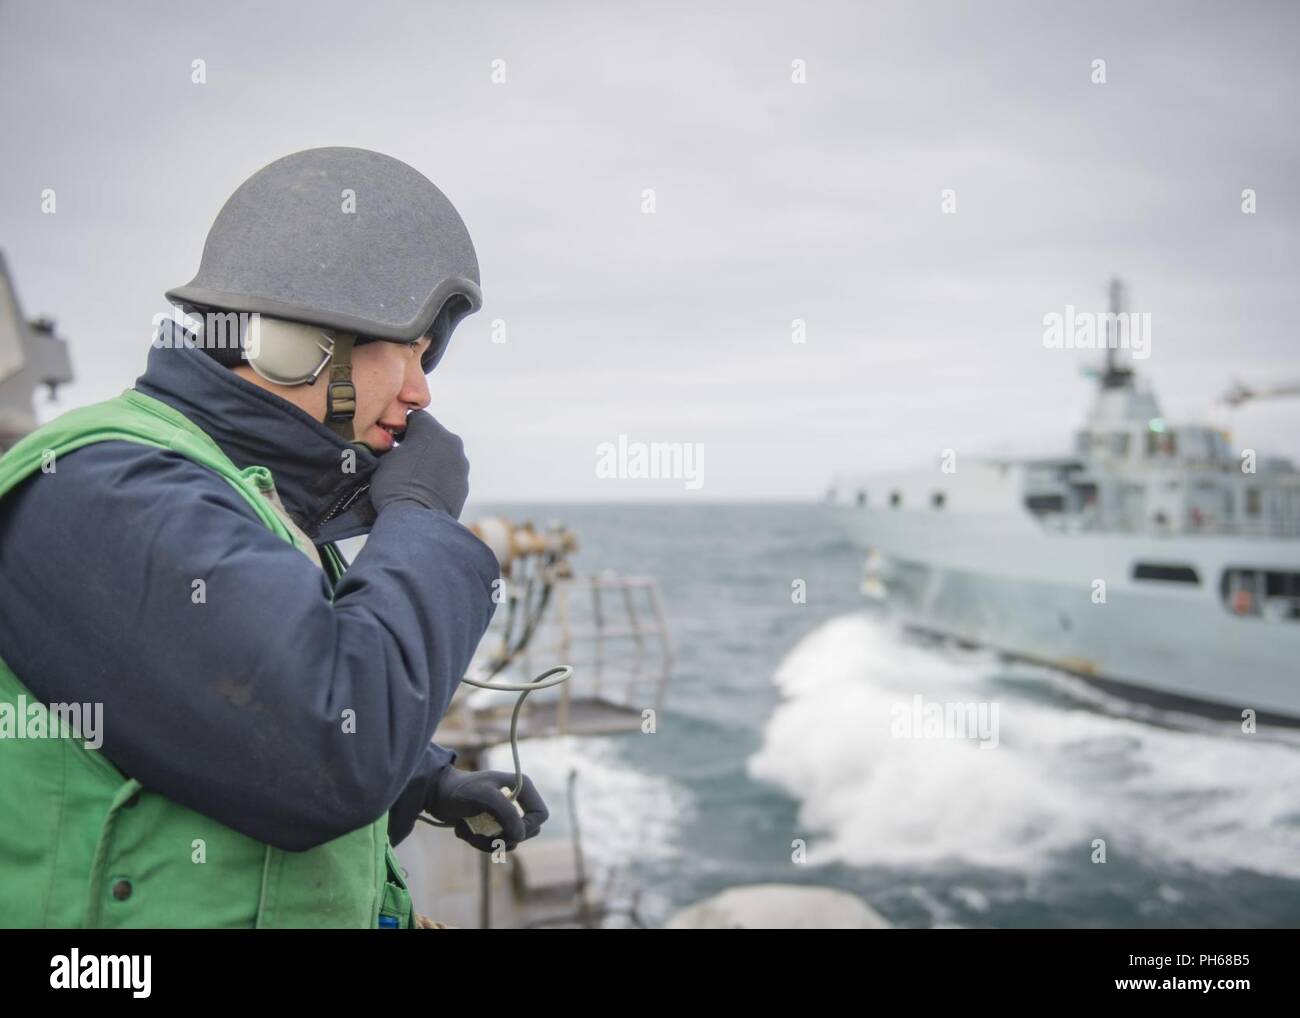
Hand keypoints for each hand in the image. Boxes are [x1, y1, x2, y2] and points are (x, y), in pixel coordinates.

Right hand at [368, 410, 469, 518]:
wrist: (415, 520)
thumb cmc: (395, 486)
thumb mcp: (384, 459)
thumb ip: (395, 447)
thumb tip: (396, 450)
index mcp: (431, 430)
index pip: (417, 419)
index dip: (404, 430)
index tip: (394, 443)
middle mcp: (451, 442)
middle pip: (434, 437)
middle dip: (420, 446)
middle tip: (403, 462)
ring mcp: (461, 465)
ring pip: (444, 456)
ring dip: (432, 463)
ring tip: (415, 480)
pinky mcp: (464, 485)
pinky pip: (449, 476)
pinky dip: (439, 480)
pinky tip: (425, 492)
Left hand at [424, 766, 547, 852]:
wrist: (436, 794)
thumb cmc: (460, 790)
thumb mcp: (483, 796)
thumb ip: (506, 813)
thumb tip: (520, 836)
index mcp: (522, 787)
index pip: (540, 815)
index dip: (526, 828)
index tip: (504, 832)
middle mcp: (517, 800)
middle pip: (527, 832)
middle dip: (503, 838)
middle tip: (482, 835)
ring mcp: (506, 814)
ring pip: (510, 842)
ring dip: (487, 842)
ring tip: (467, 832)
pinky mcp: (494, 825)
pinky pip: (496, 844)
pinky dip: (479, 842)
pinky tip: (463, 830)